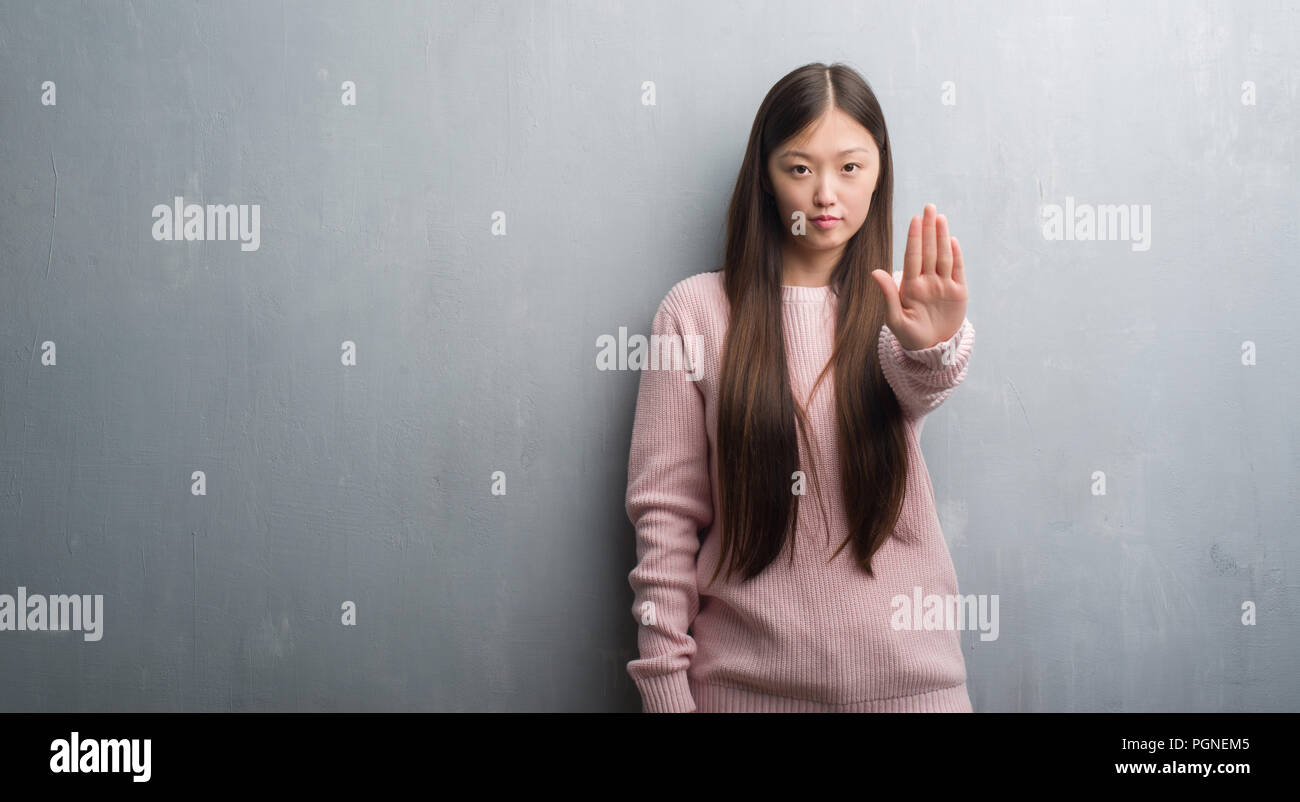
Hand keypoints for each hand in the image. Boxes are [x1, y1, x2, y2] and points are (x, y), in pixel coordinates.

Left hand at [870, 203, 967, 350]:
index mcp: (911, 286)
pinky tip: (952, 240)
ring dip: (942, 237)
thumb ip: (887, 295)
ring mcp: (943, 285)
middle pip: (928, 250)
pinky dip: (956, 256)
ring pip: (943, 256)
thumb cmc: (910, 335)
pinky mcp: (958, 292)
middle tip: (929, 207)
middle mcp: (927, 281)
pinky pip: (957, 270)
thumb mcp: (895, 319)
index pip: (912, 257)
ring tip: (940, 218)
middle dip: (928, 229)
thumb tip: (875, 272)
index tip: (915, 219)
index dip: (914, 238)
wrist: (932, 348)